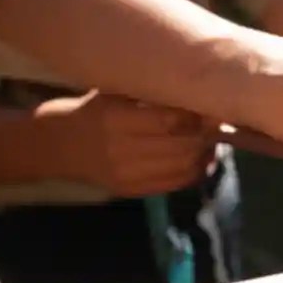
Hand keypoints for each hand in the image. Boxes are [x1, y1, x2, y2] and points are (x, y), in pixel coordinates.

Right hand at [38, 90, 214, 196]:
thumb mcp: (116, 93)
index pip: (170, 121)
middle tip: (219, 121)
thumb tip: (198, 92)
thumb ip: (152, 93)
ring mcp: (128, 174)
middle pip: (182, 145)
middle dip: (206, 134)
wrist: (63, 145)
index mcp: (116, 119)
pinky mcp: (133, 191)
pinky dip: (196, 170)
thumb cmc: (95, 109)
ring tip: (212, 138)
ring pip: (184, 165)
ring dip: (205, 152)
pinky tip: (203, 156)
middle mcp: (122, 149)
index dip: (197, 116)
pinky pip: (176, 183)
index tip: (213, 105)